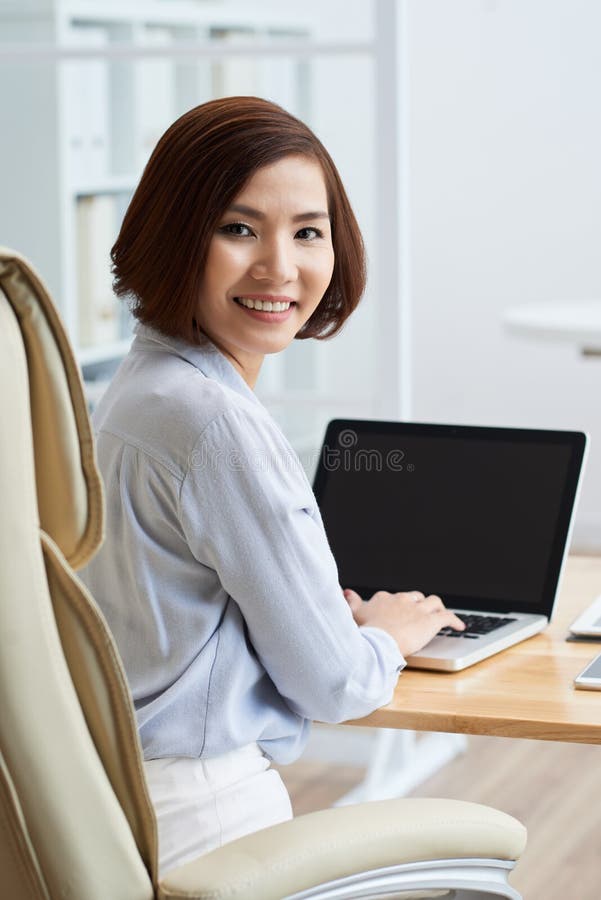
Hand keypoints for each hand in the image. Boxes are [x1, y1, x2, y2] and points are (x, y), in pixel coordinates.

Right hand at [342, 588, 464, 657]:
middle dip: (418, 605)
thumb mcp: (353, 615)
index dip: (398, 604)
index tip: (399, 610)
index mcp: (384, 599)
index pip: (395, 597)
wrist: (378, 642)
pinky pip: (447, 617)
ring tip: (440, 615)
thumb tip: (345, 591)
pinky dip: (454, 621)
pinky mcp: (430, 621)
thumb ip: (351, 602)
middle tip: (420, 614)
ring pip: (433, 602)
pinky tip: (459, 626)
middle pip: (415, 598)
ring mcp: (417, 610)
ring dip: (437, 608)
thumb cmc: (364, 631)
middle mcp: (402, 600)